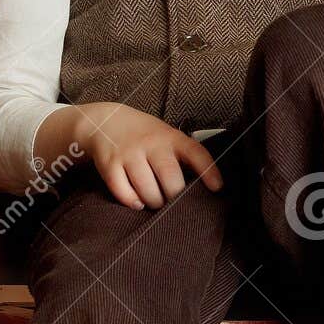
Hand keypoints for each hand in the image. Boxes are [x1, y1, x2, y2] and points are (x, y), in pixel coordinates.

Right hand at [71, 102, 221, 209]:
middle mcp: (152, 144)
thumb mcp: (166, 135)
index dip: (209, 171)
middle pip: (171, 179)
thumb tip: (201, 186)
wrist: (105, 120)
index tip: (217, 188)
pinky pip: (123, 192)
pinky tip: (137, 201)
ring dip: (154, 202)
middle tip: (174, 202)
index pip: (196, 153)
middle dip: (175, 197)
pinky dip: (132, 202)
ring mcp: (129, 154)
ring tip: (156, 202)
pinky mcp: (110, 165)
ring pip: (147, 190)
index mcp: (171, 137)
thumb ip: (181, 155)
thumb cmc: (144, 134)